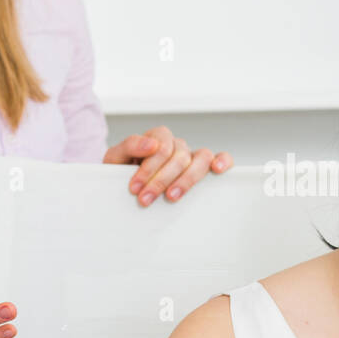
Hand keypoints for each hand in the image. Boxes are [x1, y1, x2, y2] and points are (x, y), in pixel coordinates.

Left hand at [103, 126, 232, 205]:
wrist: (124, 189)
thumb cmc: (121, 174)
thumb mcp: (115, 159)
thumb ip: (129, 146)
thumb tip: (151, 144)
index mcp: (157, 138)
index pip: (161, 146)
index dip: (149, 168)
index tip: (135, 188)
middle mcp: (178, 145)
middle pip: (179, 156)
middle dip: (160, 180)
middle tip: (145, 199)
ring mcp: (193, 156)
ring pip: (201, 158)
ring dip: (186, 179)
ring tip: (172, 197)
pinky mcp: (205, 168)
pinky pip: (222, 157)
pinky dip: (223, 160)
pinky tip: (217, 170)